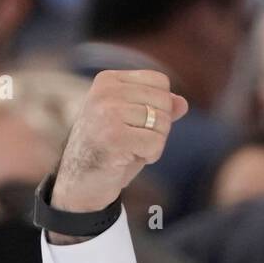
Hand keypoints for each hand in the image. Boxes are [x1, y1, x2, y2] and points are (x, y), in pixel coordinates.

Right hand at [50, 69, 187, 216]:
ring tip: (129, 149)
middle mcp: (106, 91)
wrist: (81, 182)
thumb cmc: (110, 151)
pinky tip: (128, 159)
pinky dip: (150, 156)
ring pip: (163, 123)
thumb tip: (182, 103)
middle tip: (133, 141)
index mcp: (108, 80)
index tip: (135, 124)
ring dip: (154, 144)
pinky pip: (156, 143)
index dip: (159, 107)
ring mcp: (107, 112)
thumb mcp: (134, 124)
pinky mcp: (114, 136)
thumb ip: (157, 109)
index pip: (160, 82)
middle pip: (164, 102)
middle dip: (158, 128)